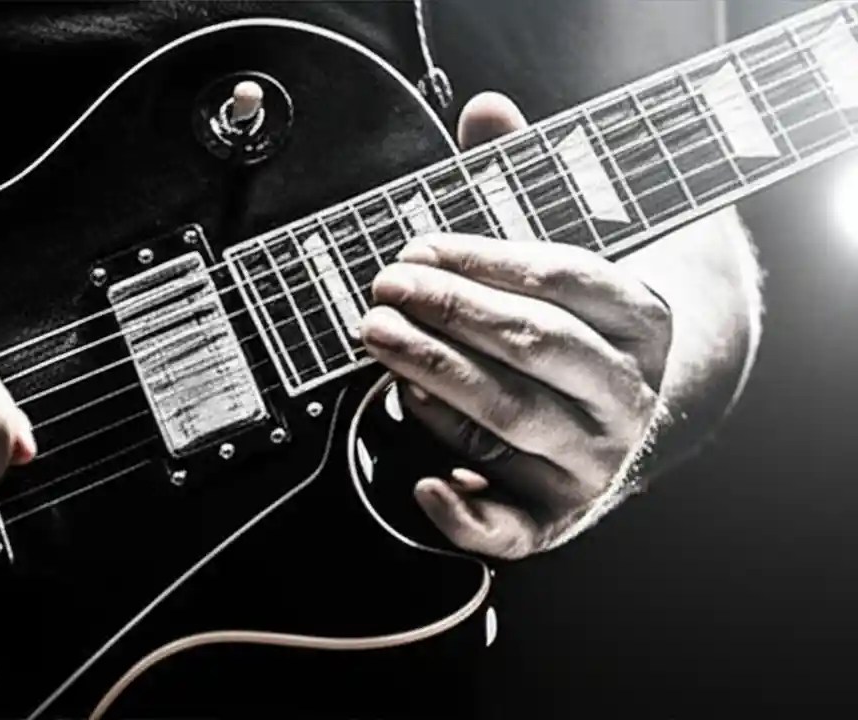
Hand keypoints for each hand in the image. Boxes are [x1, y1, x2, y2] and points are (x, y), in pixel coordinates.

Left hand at [358, 92, 671, 558]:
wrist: (615, 416)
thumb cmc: (565, 324)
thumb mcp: (551, 252)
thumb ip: (519, 182)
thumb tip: (484, 109)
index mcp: (642, 321)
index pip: (561, 281)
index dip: (482, 260)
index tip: (417, 248)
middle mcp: (628, 394)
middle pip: (533, 345)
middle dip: (448, 312)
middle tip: (381, 288)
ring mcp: (595, 459)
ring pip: (509, 418)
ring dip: (434, 377)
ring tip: (376, 339)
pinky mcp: (557, 515)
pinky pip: (514, 527)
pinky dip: (467, 514)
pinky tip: (423, 482)